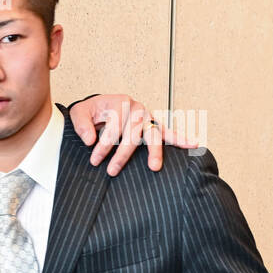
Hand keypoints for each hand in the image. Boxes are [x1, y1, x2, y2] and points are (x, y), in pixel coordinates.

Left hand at [69, 95, 198, 175]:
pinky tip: (193, 143)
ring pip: (153, 134)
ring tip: (154, 167)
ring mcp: (147, 116)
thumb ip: (82, 125)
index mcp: (119, 102)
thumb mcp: (79, 113)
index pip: (114, 127)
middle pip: (133, 133)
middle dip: (122, 154)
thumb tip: (90, 140)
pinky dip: (180, 138)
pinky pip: (167, 132)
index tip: (94, 160)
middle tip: (112, 171)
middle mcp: (136, 108)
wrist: (99, 106)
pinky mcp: (152, 124)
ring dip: (154, 151)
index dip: (103, 146)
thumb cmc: (91, 111)